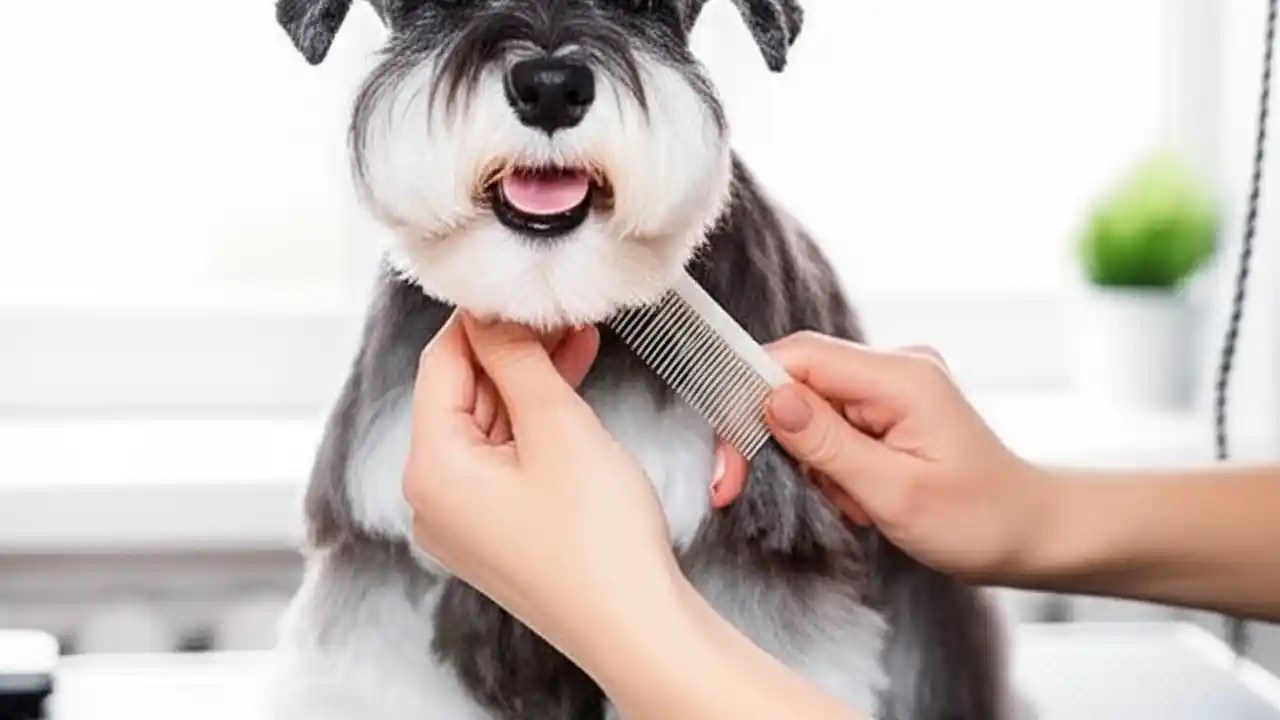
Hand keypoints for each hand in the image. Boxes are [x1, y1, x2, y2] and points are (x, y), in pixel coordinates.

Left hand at [402, 313, 685, 662]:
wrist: (638, 627)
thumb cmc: (599, 541)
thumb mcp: (556, 426)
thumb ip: (516, 360)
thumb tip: (490, 312)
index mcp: (431, 470)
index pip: (441, 364)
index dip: (483, 318)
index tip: (523, 288)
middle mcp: (435, 499)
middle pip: (462, 394)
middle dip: (513, 349)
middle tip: (561, 311)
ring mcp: (466, 521)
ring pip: (488, 426)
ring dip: (529, 381)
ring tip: (576, 338)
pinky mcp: (499, 533)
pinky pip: (505, 459)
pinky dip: (535, 423)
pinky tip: (569, 388)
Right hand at [750, 332, 1051, 581]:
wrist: (1032, 533)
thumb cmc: (977, 520)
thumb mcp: (894, 491)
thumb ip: (827, 443)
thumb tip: (769, 400)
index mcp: (901, 377)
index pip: (800, 357)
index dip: (750, 391)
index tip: (728, 447)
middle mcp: (896, 367)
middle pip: (799, 380)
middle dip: (776, 437)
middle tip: (750, 488)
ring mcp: (894, 385)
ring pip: (811, 407)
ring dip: (810, 459)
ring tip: (852, 502)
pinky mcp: (891, 407)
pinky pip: (833, 422)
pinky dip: (830, 463)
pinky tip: (860, 494)